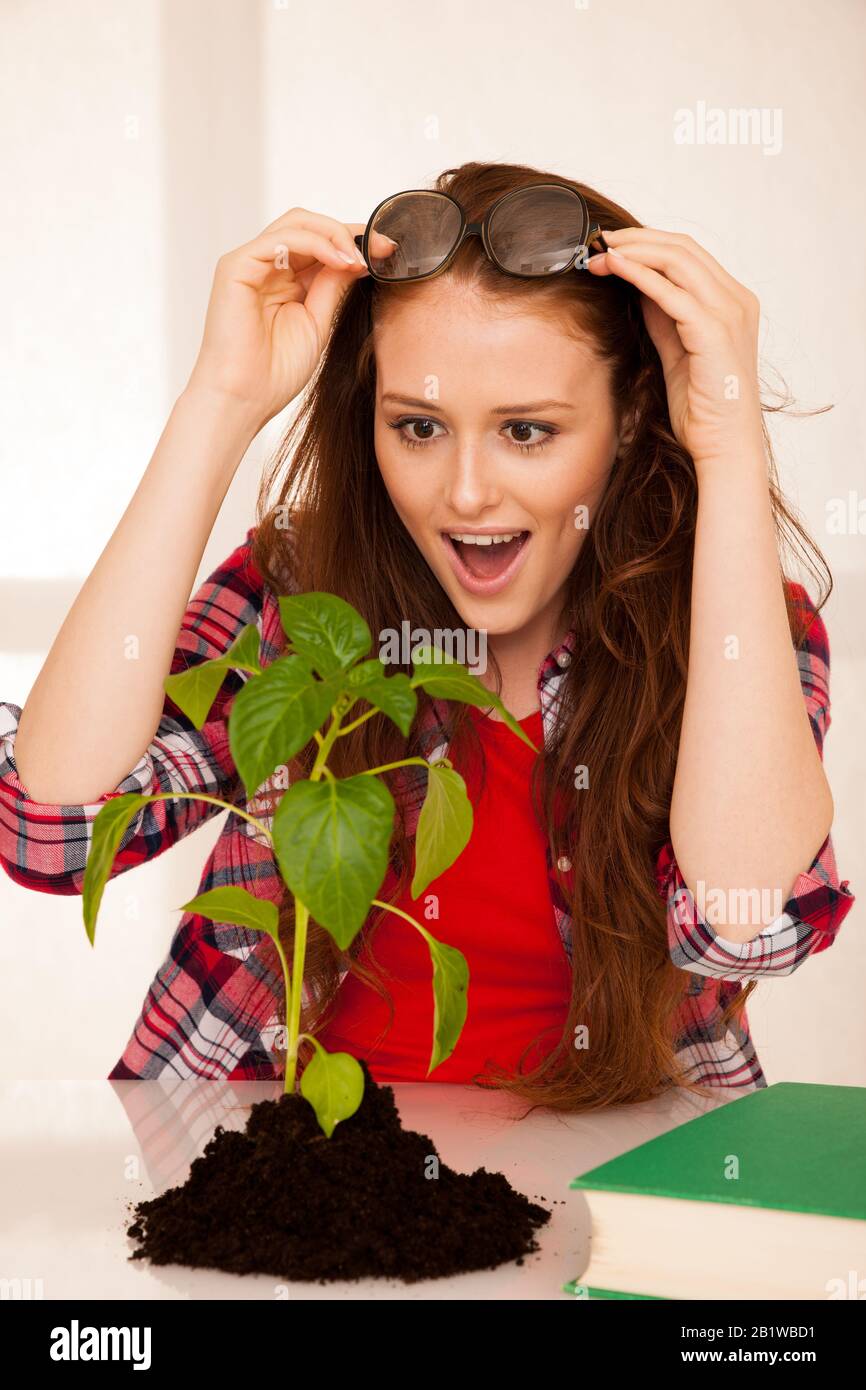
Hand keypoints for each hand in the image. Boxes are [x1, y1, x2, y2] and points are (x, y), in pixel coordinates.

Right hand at [186, 208, 381, 431]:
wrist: (244, 400)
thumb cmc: (275, 373)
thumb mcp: (319, 322)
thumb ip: (334, 287)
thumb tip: (359, 257)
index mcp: (284, 279)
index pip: (320, 243)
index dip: (354, 241)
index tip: (387, 251)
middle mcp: (266, 266)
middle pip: (310, 225)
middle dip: (350, 232)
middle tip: (381, 248)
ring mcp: (250, 263)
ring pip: (297, 223)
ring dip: (335, 235)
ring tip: (360, 260)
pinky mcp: (236, 266)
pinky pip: (280, 239)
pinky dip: (315, 244)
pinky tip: (340, 262)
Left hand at [588, 227, 763, 471]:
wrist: (723, 445)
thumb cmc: (702, 407)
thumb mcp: (678, 350)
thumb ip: (664, 316)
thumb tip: (636, 284)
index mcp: (733, 301)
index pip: (688, 254)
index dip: (647, 243)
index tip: (610, 245)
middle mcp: (737, 300)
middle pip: (683, 248)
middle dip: (636, 240)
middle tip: (597, 240)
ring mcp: (729, 313)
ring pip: (677, 261)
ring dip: (633, 252)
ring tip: (597, 252)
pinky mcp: (713, 331)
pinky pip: (671, 292)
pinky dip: (638, 274)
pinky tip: (613, 267)